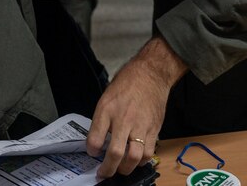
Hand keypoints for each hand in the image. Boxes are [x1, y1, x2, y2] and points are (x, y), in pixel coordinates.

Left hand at [87, 36, 187, 177]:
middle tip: (104, 172)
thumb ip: (101, 121)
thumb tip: (97, 142)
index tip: (92, 153)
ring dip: (126, 168)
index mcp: (107, 110)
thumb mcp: (106, 98)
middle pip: (115, 153)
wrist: (150, 74)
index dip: (91, 151)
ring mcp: (140, 125)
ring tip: (121, 169)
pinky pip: (149, 153)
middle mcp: (123, 119)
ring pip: (134, 157)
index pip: (94, 139)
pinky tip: (136, 159)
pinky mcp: (154, 128)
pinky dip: (141, 161)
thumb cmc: (127, 85)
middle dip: (107, 169)